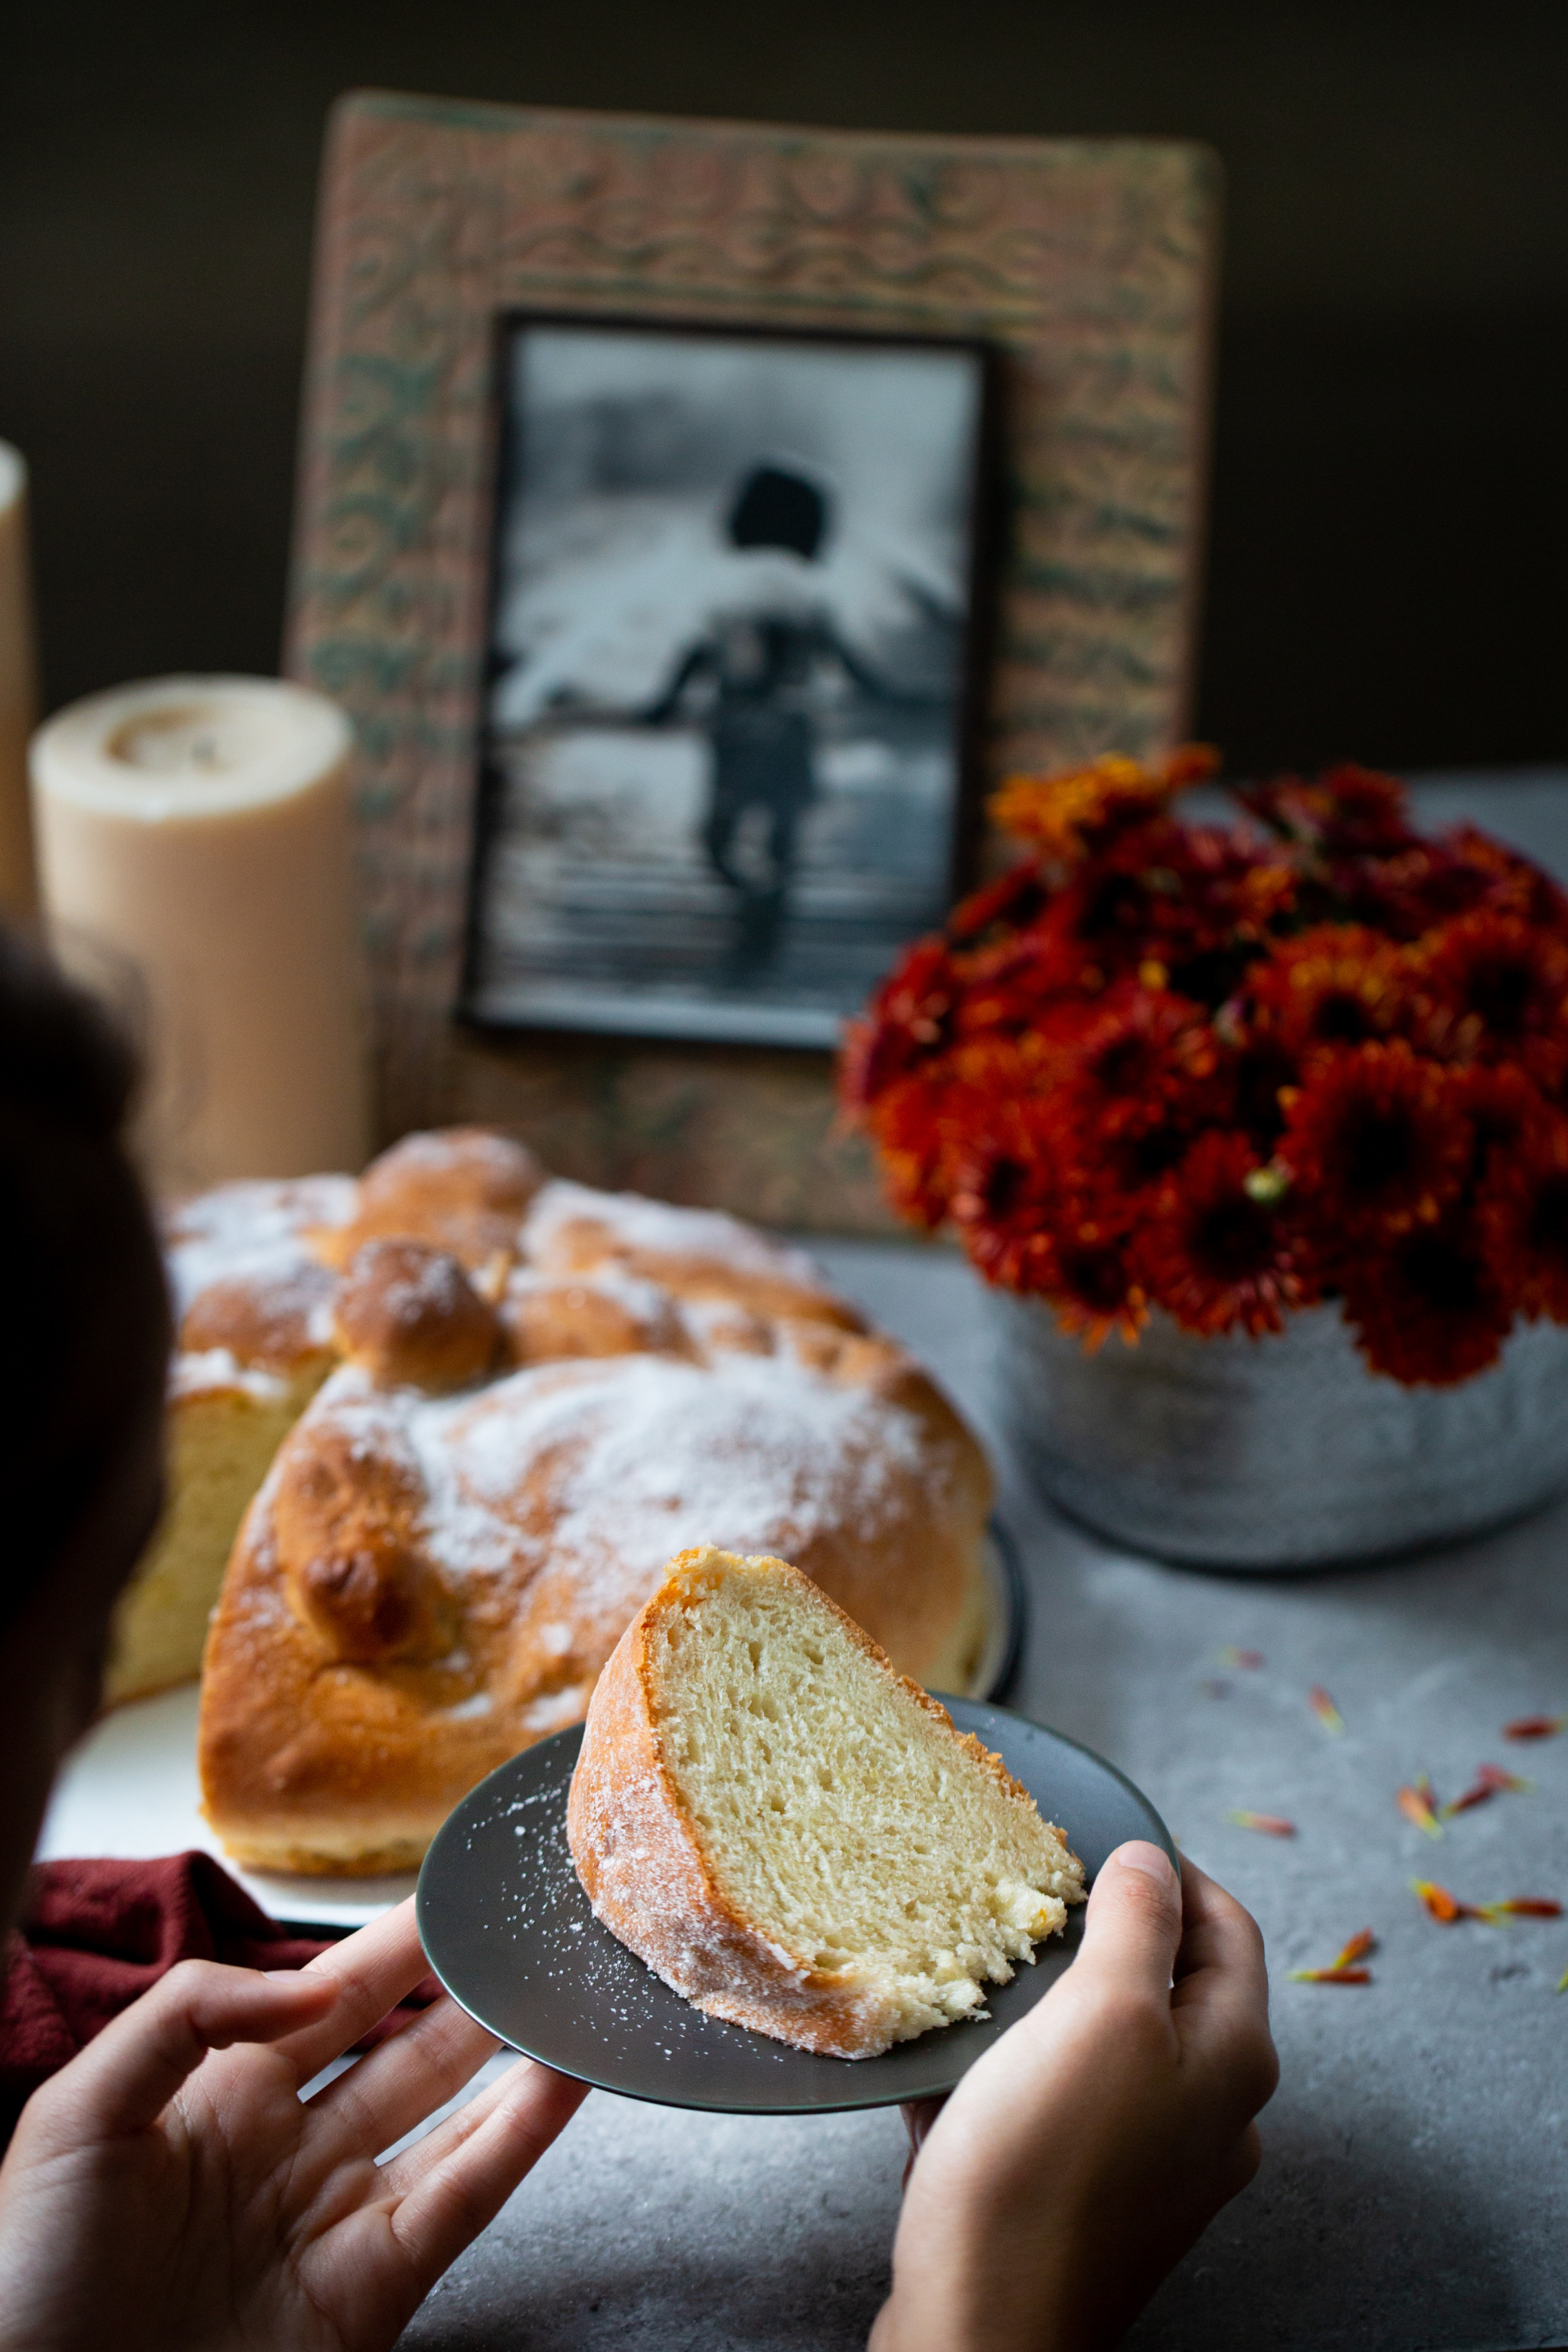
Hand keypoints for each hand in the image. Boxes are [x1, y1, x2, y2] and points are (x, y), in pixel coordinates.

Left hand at [0, 1896, 586, 2351]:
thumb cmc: (25, 2279)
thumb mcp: (76, 2115)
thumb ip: (185, 2017)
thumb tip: (308, 1988)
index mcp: (222, 2092)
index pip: (334, 1992)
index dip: (399, 1941)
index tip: (463, 1888)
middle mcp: (293, 2146)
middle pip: (408, 2045)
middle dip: (475, 1987)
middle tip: (542, 1925)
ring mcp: (337, 2218)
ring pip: (452, 2117)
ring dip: (515, 2056)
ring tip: (576, 1989)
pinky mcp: (372, 2290)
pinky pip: (461, 2199)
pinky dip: (518, 2140)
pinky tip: (560, 2082)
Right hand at [871, 1845, 1276, 2351]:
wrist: (982, 2329)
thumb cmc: (1042, 2171)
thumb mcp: (1103, 2013)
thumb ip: (1139, 1924)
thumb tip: (1152, 1860)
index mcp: (1233, 2061)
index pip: (1228, 1927)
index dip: (1172, 1872)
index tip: (1103, 1843)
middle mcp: (1211, 2117)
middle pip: (1172, 1988)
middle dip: (1104, 1937)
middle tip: (1034, 1906)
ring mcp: (1152, 2169)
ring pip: (1108, 2049)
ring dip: (1051, 2007)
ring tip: (985, 1983)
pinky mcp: (1088, 2206)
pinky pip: (1059, 2110)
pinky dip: (1015, 2077)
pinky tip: (957, 2073)